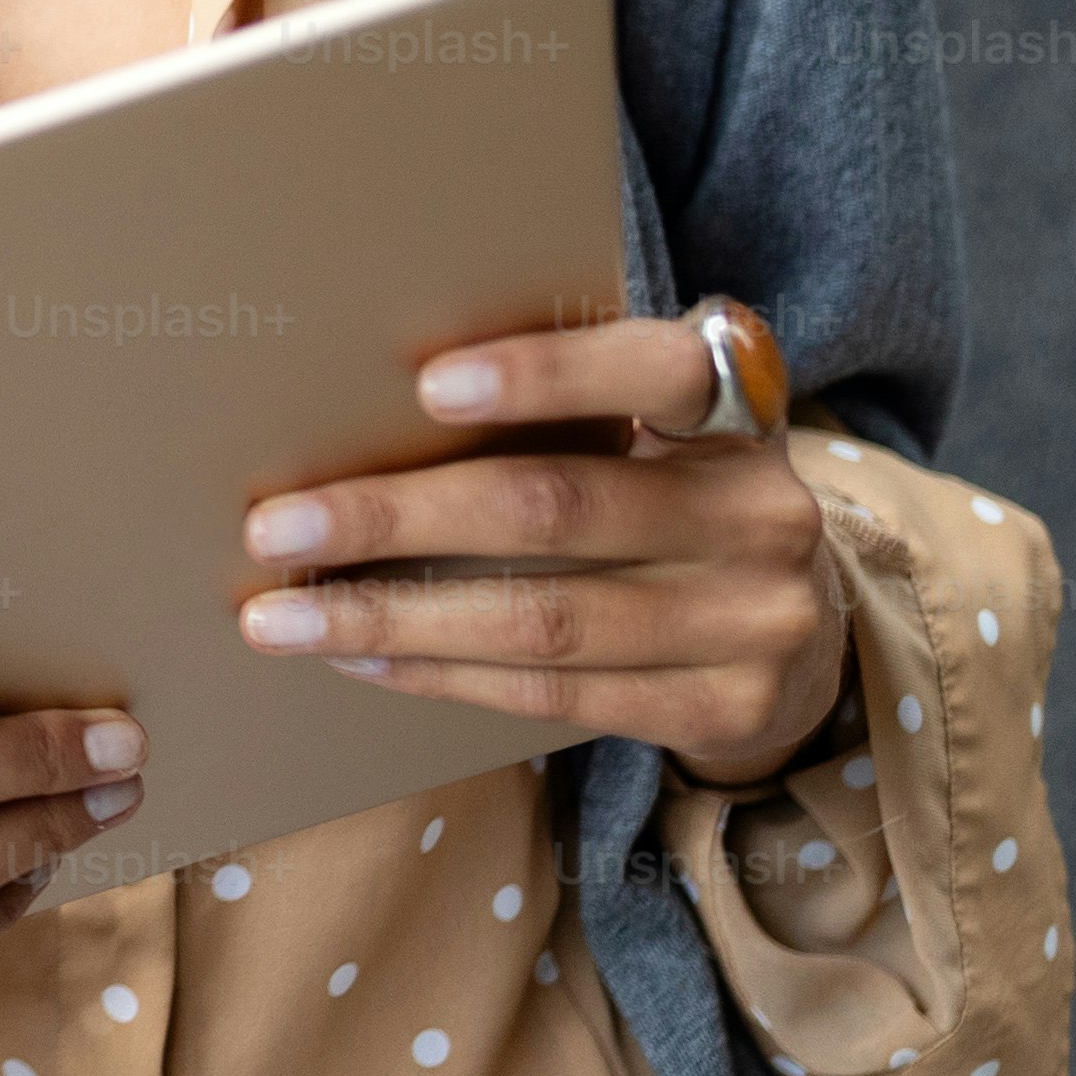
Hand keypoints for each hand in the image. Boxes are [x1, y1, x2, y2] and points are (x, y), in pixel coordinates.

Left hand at [234, 314, 847, 785]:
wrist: (800, 626)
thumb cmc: (670, 495)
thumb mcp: (651, 431)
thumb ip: (561, 409)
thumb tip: (359, 407)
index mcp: (735, 410)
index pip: (653, 368)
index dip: (544, 375)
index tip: (425, 385)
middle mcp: (760, 511)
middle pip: (556, 507)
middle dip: (397, 517)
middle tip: (274, 525)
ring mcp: (753, 619)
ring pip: (542, 620)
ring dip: (391, 619)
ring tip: (283, 617)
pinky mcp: (728, 707)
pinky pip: (556, 694)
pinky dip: (442, 674)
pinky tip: (362, 659)